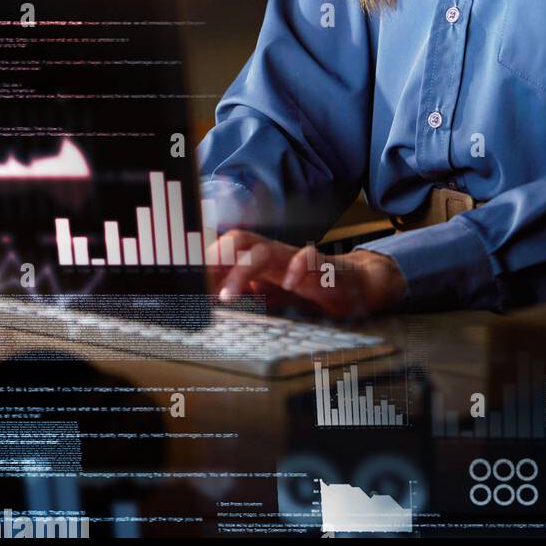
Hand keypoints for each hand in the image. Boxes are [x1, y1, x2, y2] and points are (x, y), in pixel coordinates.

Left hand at [205, 230, 406, 317]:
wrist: (357, 288)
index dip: (206, 263)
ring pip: (266, 250)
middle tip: (201, 287)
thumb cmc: (311, 293)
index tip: (189, 286)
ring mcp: (298, 260)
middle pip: (240, 240)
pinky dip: (298, 269)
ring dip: (242, 270)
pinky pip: (311, 258)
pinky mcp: (325, 268)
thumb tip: (209, 305)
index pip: (227, 249)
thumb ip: (245, 299)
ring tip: (228, 296)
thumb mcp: (271, 301)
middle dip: (217, 259)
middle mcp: (276, 255)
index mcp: (261, 261)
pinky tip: (289, 284)